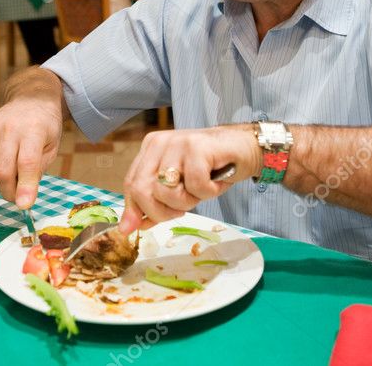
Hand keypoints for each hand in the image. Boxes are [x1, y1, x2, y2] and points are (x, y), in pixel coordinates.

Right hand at [0, 97, 62, 208]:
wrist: (30, 97)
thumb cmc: (46, 125)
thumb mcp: (52, 146)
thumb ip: (38, 169)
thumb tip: (24, 196)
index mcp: (34, 130)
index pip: (27, 163)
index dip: (25, 186)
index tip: (24, 206)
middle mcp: (10, 128)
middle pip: (2, 170)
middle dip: (10, 192)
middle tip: (19, 197)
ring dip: (4, 180)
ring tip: (17, 169)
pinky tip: (8, 157)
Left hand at [118, 126, 261, 234]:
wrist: (245, 149)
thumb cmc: (211, 170)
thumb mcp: (179, 189)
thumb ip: (153, 204)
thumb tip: (127, 228)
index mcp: (150, 149)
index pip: (131, 184)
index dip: (135, 210)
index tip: (141, 226)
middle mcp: (159, 143)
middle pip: (141, 190)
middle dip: (162, 212)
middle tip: (184, 209)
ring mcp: (177, 142)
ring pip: (166, 192)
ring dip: (189, 202)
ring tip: (203, 189)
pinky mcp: (197, 147)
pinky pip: (194, 186)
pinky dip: (209, 192)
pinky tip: (216, 180)